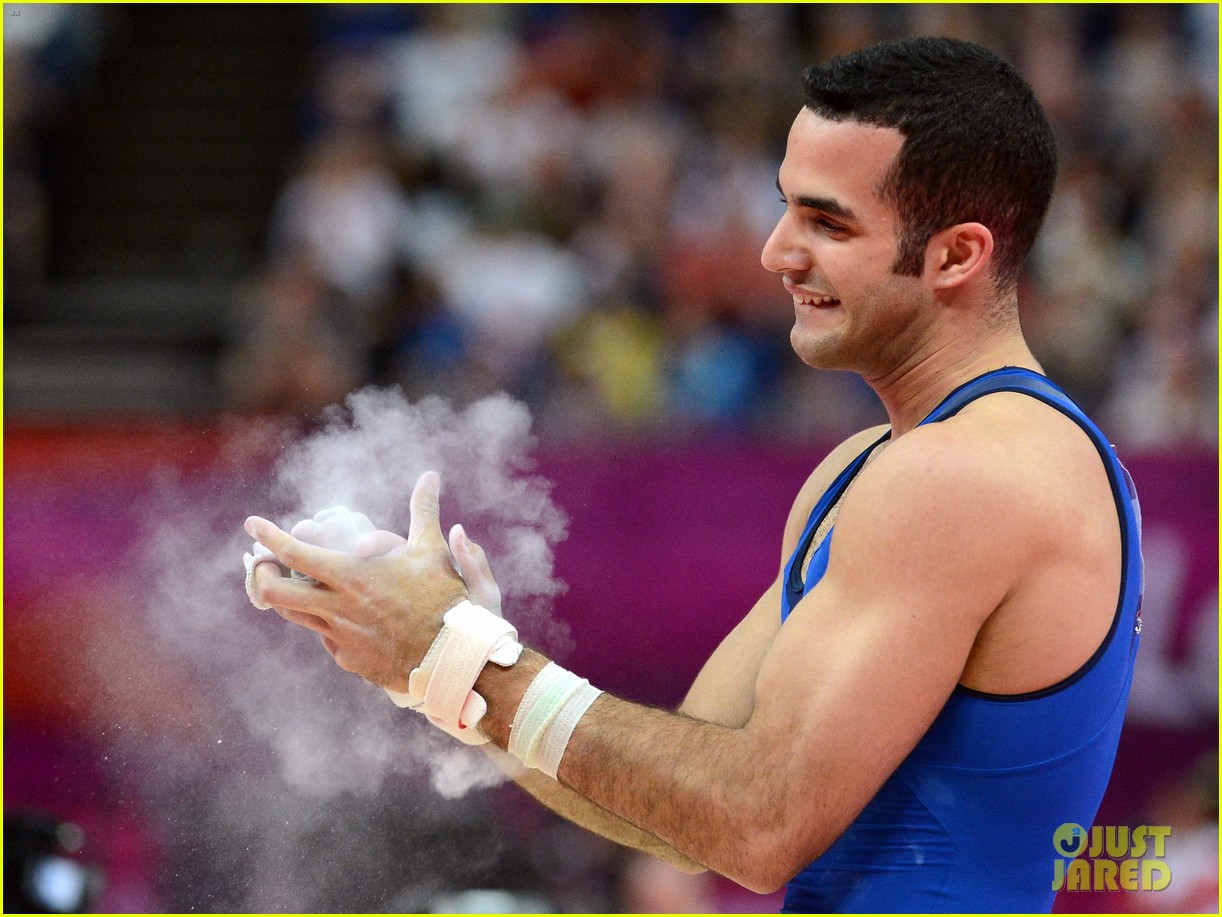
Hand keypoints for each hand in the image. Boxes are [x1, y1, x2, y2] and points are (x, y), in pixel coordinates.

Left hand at [245, 471, 467, 691]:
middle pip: (275, 593)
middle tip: (263, 563)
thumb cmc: (446, 601)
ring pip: (296, 617)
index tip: (252, 524)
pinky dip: (328, 623)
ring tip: (298, 585)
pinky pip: (327, 638)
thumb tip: (430, 475)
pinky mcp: (350, 659)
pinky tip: (344, 617)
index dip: (269, 536)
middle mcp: (338, 607)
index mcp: (352, 575)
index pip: (295, 554)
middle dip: (262, 575)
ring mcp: (341, 637)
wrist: (452, 659)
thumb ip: (424, 510)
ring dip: (291, 599)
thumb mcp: (434, 551)